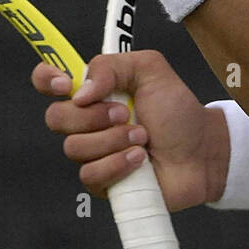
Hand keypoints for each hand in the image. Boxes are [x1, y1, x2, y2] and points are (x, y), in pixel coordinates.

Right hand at [37, 50, 230, 209]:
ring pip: (74, 148)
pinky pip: (90, 175)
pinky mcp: (102, 183)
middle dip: (92, 115)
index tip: (66, 84)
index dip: (46, 79)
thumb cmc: (177, 110)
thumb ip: (113, 65)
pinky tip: (140, 160)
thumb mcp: (151, 70)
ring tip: (142, 138)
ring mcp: (92, 154)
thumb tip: (81, 90)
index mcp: (93, 91)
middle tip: (124, 113)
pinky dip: (118, 164)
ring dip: (113, 140)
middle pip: (56, 117)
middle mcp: (86, 122)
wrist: (202, 151)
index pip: (48, 80)